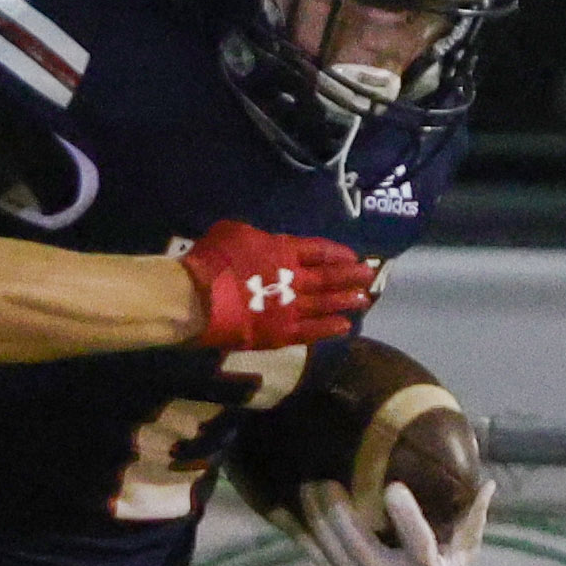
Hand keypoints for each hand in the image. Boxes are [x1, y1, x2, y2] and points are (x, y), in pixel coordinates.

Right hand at [183, 223, 376, 350]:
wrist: (196, 299)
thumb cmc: (210, 261)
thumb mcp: (233, 232)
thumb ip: (256, 237)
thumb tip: (262, 240)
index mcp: (283, 250)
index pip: (318, 250)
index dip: (337, 253)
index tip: (353, 256)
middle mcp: (295, 279)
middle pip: (329, 276)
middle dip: (350, 276)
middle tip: (369, 276)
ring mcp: (291, 308)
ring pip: (326, 304)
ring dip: (346, 301)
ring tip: (363, 300)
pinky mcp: (280, 333)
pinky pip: (311, 331)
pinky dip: (329, 328)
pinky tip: (345, 327)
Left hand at [299, 476, 490, 565]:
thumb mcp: (465, 549)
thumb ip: (472, 518)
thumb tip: (487, 484)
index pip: (419, 542)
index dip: (406, 517)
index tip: (393, 487)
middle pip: (363, 549)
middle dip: (341, 516)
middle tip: (327, 481)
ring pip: (336, 554)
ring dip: (318, 522)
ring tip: (308, 488)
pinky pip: (319, 559)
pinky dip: (302, 536)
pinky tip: (286, 512)